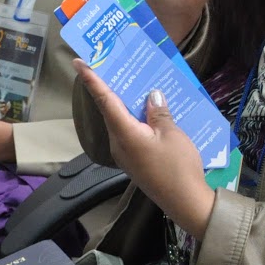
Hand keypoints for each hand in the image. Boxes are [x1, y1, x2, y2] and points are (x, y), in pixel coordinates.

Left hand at [73, 63, 215, 237]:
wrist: (185, 202)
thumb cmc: (178, 167)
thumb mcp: (172, 134)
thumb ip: (159, 113)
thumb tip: (152, 95)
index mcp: (125, 133)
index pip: (104, 101)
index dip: (92, 80)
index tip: (79, 63)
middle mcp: (119, 143)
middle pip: (111, 110)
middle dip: (111, 88)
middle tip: (113, 65)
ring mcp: (126, 154)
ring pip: (122, 121)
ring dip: (127, 103)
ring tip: (136, 83)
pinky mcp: (136, 160)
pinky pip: (132, 132)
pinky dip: (137, 118)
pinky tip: (151, 111)